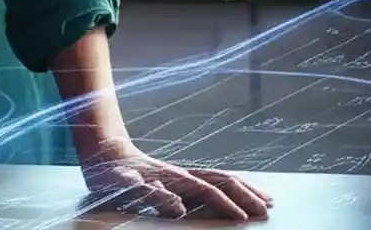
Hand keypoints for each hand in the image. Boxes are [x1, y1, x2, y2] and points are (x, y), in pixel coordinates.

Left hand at [79, 141, 273, 220]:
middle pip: (222, 181)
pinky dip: (230, 187)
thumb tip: (178, 208)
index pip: (207, 191)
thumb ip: (148, 192)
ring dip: (244, 189)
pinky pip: (212, 182)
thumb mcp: (122, 182)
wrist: (101, 150)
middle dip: (246, 195)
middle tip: (269, 209)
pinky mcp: (178, 179)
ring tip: (266, 199)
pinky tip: (238, 193)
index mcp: (172, 177)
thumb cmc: (109, 170)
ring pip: (221, 179)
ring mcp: (182, 175)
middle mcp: (182, 174)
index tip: (243, 219)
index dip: (225, 205)